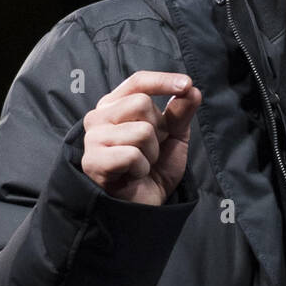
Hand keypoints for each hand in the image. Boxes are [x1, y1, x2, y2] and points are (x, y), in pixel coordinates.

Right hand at [81, 71, 201, 205]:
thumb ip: (180, 113)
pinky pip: (131, 154)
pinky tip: (132, 175)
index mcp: (115, 105)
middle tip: (150, 150)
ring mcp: (93, 138)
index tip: (186, 84)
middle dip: (158, 130)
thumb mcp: (174, 137)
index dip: (162, 80)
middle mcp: (99, 117)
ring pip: (141, 130)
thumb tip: (192, 90)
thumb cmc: (154, 169)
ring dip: (151, 153)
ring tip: (141, 164)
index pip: (137, 82)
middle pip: (141, 103)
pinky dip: (141, 168)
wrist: (143, 205)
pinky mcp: (92, 160)